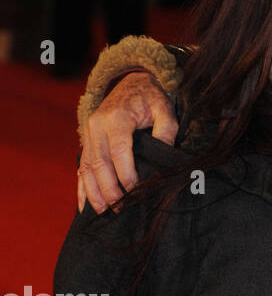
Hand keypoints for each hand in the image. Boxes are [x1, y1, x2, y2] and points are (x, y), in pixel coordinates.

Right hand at [77, 71, 178, 213]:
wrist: (130, 83)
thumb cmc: (150, 99)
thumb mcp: (164, 108)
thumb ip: (167, 128)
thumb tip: (165, 151)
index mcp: (117, 118)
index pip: (119, 149)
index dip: (126, 173)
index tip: (135, 191)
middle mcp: (97, 126)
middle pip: (100, 162)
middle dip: (109, 188)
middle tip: (120, 208)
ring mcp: (89, 134)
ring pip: (86, 167)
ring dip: (93, 192)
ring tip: (103, 212)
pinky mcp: (87, 142)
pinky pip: (81, 167)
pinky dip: (82, 187)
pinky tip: (84, 206)